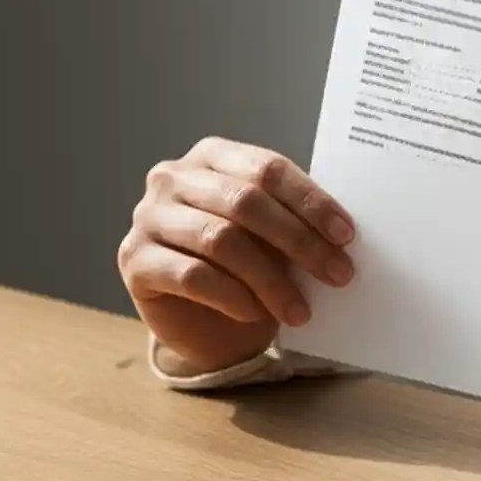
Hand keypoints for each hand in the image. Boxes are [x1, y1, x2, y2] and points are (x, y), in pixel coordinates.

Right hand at [119, 137, 355, 372]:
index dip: (310, 201)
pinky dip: (232, 296)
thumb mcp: (274, 239)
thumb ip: (295, 223)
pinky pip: (192, 275)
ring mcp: (148, 217)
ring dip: (270, 279)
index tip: (346, 235)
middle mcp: (172, 178)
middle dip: (299, 241)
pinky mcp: (134, 260)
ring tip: (299, 310)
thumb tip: (342, 233)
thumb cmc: (245, 269)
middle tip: (337, 274)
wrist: (203, 324)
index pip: (266, 169)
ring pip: (220, 240)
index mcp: (212, 156)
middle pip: (245, 201)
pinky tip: (254, 314)